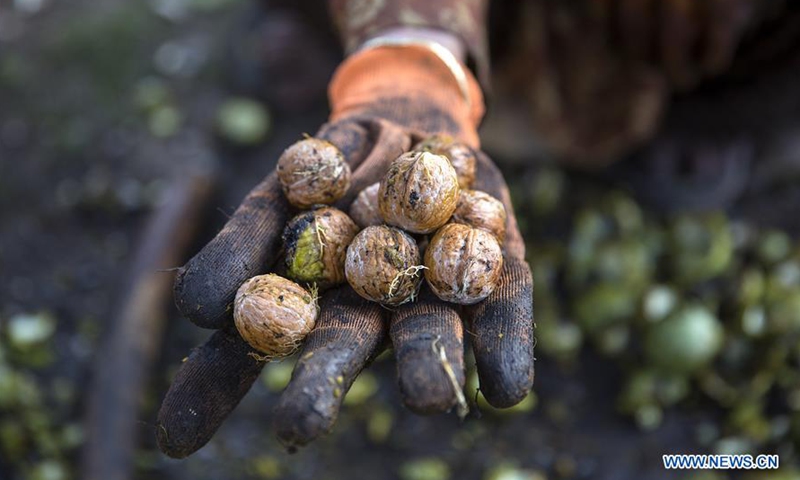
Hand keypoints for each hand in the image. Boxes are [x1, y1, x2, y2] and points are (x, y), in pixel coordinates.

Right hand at [156, 44, 533, 457]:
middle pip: (343, 349)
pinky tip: (508, 390)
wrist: (416, 124)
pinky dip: (506, 345)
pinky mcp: (496, 272)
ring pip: (426, 334)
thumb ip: (249, 239)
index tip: (174, 442)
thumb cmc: (339, 164)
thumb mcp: (287, 184)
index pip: (249, 347)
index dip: (212, 390)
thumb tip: (193, 307)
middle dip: (323, 383)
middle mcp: (369, 308)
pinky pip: (503, 307)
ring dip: (426, 367)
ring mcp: (433, 292)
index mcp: (308, 297)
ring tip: (429, 400)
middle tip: (298, 423)